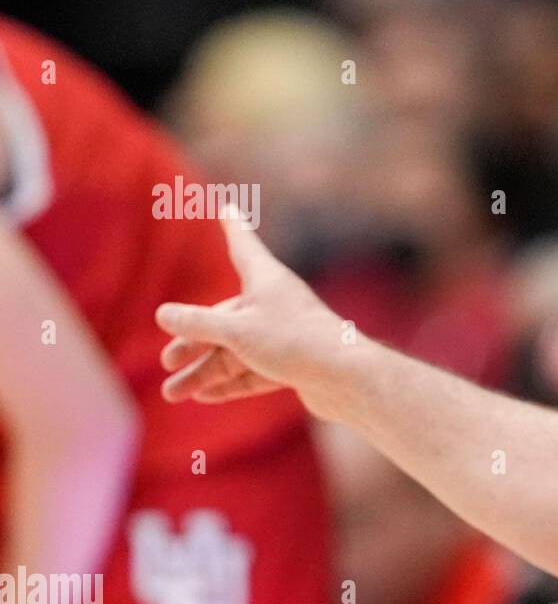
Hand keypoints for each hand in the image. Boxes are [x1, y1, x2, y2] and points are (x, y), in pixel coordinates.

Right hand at [156, 207, 359, 421]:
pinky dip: (231, 383)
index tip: (228, 207)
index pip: (243, 245)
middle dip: (194, 342)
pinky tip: (206, 397)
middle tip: (168, 363)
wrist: (348, 380)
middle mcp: (277, 303)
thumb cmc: (294, 343)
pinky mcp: (296, 365)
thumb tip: (163, 315)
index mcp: (266, 280)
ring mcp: (287, 336)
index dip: (232, 227)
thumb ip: (197, 323)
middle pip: (226, 317)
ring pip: (237, 351)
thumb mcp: (236, 331)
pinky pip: (256, 372)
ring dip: (205, 372)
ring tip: (173, 393)